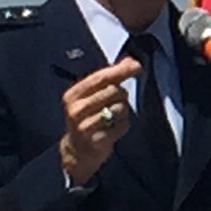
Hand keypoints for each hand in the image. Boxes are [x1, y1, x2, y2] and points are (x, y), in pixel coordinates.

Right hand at [57, 57, 143, 186]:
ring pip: (119, 108)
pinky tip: (113, 128)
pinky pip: (122, 125)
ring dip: (123, 111)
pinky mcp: (97, 141)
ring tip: (113, 117)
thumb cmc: (87, 118)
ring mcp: (85, 126)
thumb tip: (130, 61)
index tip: (136, 65)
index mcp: (73, 95)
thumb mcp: (91, 96)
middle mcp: (76, 110)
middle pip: (112, 91)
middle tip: (117, 101)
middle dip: (122, 94)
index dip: (120, 70)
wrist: (77, 150)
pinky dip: (123, 125)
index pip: (100, 77)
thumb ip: (110, 77)